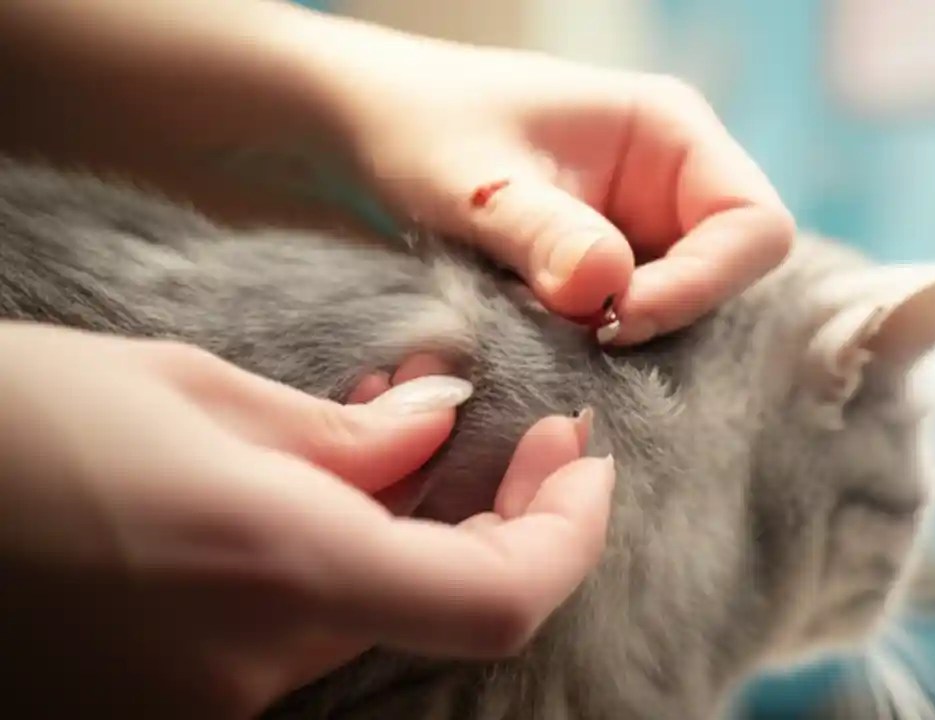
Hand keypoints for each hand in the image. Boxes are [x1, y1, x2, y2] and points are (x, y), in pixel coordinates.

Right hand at [0, 323, 613, 717]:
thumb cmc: (12, 421)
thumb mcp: (187, 389)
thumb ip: (340, 432)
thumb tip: (440, 426)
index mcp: (280, 567)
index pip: (500, 599)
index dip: (568, 535)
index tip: (579, 458)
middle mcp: (251, 669)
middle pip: (428, 602)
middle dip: (473, 516)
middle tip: (460, 425)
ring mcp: (201, 712)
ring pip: (352, 621)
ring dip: (381, 542)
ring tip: (343, 445)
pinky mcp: (159, 716)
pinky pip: (280, 648)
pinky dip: (309, 578)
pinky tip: (272, 509)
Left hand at [314, 19, 795, 344]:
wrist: (350, 135)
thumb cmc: (415, 125)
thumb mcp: (472, 180)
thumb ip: (543, 232)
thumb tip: (608, 290)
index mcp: (668, 131)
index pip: (755, 226)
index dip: (704, 283)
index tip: (617, 317)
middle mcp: (669, 182)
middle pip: (725, 276)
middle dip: (661, 315)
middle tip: (574, 335)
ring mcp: (637, 229)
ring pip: (677, 309)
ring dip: (621, 333)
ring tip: (539, 328)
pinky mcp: (600, 271)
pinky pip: (627, 320)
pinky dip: (591, 341)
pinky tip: (533, 335)